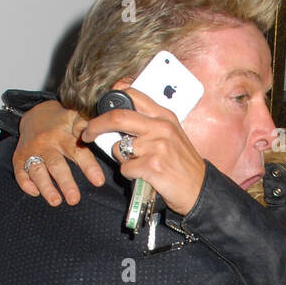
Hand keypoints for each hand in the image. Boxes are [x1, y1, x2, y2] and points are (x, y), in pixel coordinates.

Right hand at [14, 101, 104, 205]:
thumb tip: (95, 134)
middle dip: (65, 183)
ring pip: (37, 170)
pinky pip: (19, 172)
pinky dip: (26, 183)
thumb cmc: (59, 121)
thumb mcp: (73, 117)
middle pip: (56, 164)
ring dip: (46, 187)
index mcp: (62, 135)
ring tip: (56, 201)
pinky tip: (35, 193)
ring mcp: (31, 151)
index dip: (88, 166)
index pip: (77, 151)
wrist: (34, 114)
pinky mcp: (19, 157)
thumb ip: (84, 127)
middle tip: (74, 199)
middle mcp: (45, 144)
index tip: (98, 181)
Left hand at [82, 86, 205, 215]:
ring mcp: (156, 146)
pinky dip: (129, 175)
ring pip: (119, 148)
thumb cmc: (182, 164)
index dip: (110, 100)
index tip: (100, 108)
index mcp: (164, 115)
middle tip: (87, 134)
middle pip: (118, 117)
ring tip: (138, 165)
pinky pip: (125, 169)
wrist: (199, 189)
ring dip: (122, 159)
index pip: (132, 95)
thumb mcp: (171, 135)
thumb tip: (118, 121)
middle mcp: (160, 127)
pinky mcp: (152, 166)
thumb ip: (148, 124)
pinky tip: (143, 176)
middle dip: (96, 125)